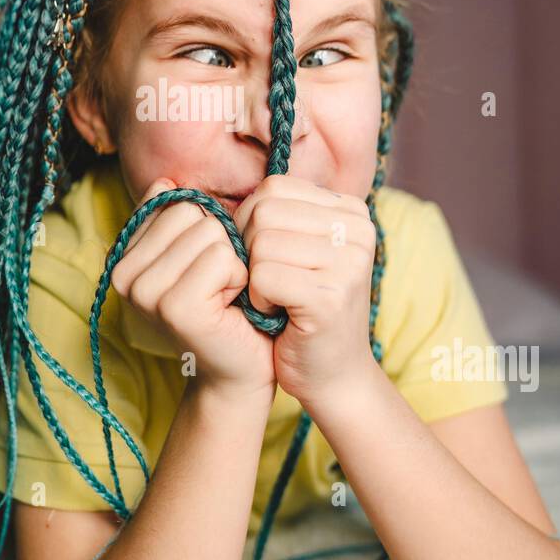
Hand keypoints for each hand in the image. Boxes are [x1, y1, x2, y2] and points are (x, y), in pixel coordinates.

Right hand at [110, 178, 275, 403]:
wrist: (240, 366)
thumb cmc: (226, 304)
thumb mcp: (195, 251)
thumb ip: (176, 215)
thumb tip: (164, 182)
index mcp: (122, 256)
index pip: (170, 199)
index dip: (202, 228)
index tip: (200, 268)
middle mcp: (122, 274)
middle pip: (189, 211)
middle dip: (218, 242)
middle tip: (216, 284)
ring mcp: (145, 292)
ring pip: (209, 231)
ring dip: (231, 261)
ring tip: (223, 295)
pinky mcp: (175, 308)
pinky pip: (221, 257)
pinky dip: (238, 277)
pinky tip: (230, 305)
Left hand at [232, 174, 377, 407]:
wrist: (333, 373)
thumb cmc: (302, 307)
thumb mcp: (296, 248)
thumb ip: (274, 213)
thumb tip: (200, 186)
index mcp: (350, 210)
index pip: (273, 188)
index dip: (249, 223)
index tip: (266, 258)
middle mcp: (358, 228)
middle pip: (263, 212)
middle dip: (247, 250)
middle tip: (268, 282)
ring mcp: (348, 262)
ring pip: (260, 243)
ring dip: (253, 278)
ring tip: (278, 299)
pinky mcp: (331, 296)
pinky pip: (263, 276)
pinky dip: (258, 300)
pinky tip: (278, 315)